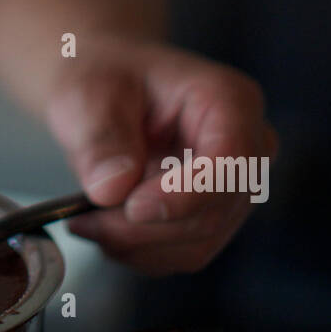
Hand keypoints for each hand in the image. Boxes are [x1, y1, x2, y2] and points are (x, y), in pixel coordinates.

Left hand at [46, 36, 278, 273]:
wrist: (105, 88)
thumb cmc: (105, 78)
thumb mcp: (88, 95)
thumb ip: (100, 139)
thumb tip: (112, 190)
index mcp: (229, 100)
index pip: (231, 160)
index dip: (187, 194)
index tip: (133, 207)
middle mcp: (246, 147)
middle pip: (214, 210)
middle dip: (145, 226)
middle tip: (84, 218)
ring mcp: (234, 188)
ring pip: (199, 241)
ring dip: (137, 244)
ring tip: (87, 221)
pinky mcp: (213, 217)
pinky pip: (184, 253)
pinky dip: (140, 251)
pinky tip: (105, 227)